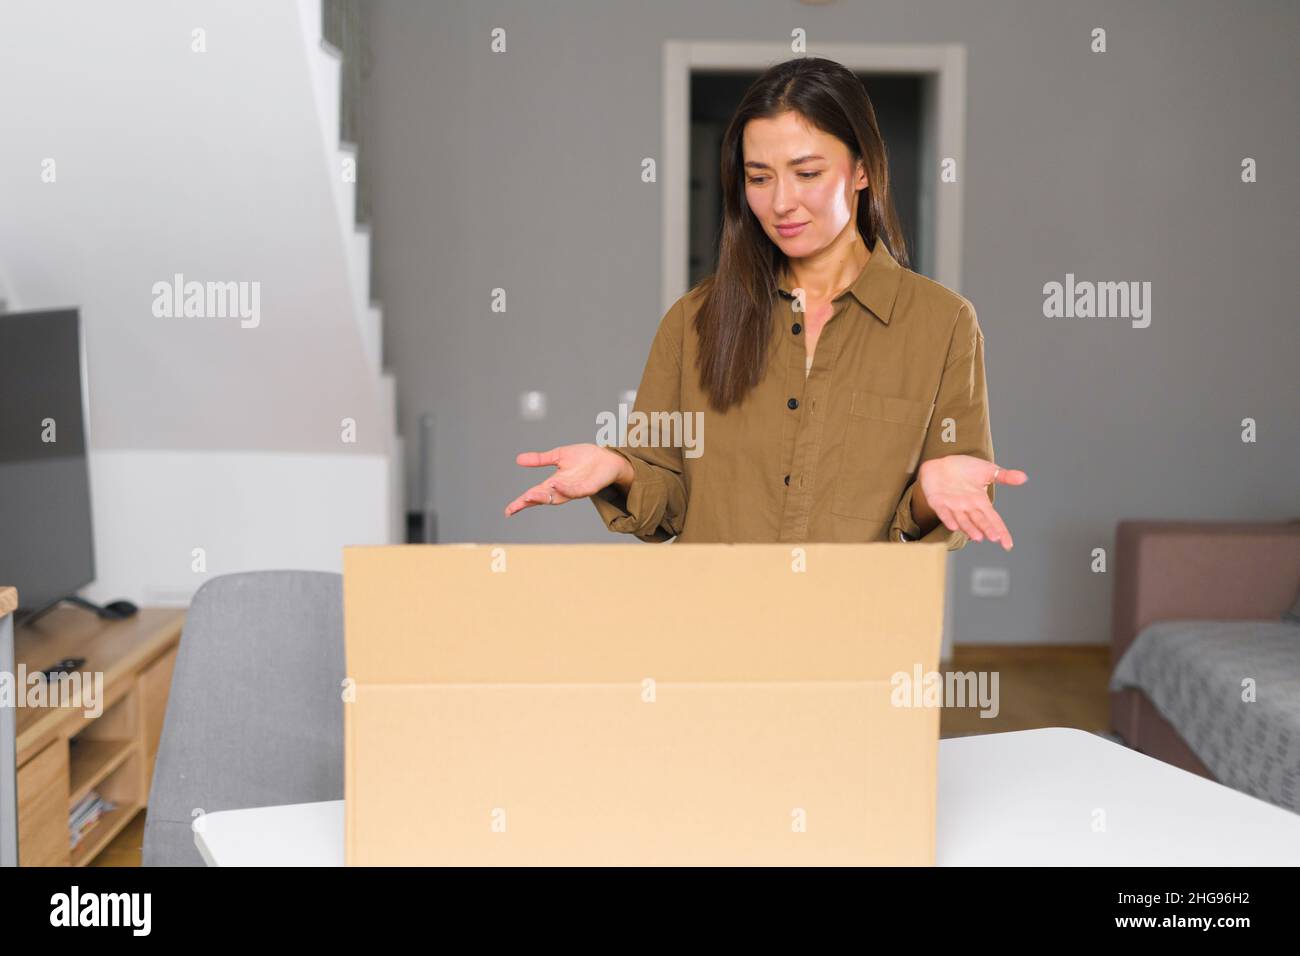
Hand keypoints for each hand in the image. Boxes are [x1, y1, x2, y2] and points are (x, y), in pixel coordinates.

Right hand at [505, 444, 632, 516]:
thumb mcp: (558, 455)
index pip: (535, 494)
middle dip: (531, 501)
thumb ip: (540, 459)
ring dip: (544, 496)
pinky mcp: (589, 488)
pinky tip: (555, 483)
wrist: (608, 458)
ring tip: (530, 494)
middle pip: (543, 499)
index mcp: (554, 482)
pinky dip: (565, 489)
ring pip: (557, 497)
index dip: (521, 503)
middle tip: (518, 504)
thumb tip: (518, 460)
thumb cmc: (585, 458)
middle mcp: (563, 489)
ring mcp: (576, 490)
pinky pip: (575, 491)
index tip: (509, 511)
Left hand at [916, 455, 1026, 549]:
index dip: (1001, 530)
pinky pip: (943, 512)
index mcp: (980, 502)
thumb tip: (1024, 478)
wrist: (941, 462)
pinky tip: (953, 526)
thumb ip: (1004, 476)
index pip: (993, 518)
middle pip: (979, 520)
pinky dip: (948, 518)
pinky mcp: (937, 501)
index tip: (1008, 544)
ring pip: (962, 519)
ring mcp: (952, 505)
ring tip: (978, 537)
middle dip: (987, 529)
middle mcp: (967, 507)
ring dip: (969, 528)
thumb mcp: (987, 470)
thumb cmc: (964, 469)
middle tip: (995, 538)